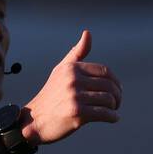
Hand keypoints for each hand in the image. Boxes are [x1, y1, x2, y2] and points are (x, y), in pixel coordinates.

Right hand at [20, 29, 121, 145]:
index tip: (116, 90)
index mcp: (72, 68)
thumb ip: (76, 54)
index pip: (104, 71)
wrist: (35, 120)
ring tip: (113, 110)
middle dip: (117, 95)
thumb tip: (88, 33)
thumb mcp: (61, 70)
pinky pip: (104, 114)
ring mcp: (75, 97)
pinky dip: (112, 117)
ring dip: (115, 107)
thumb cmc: (51, 95)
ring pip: (108, 100)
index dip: (115, 81)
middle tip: (116, 103)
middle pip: (109, 86)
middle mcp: (73, 80)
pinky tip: (113, 118)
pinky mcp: (78, 113)